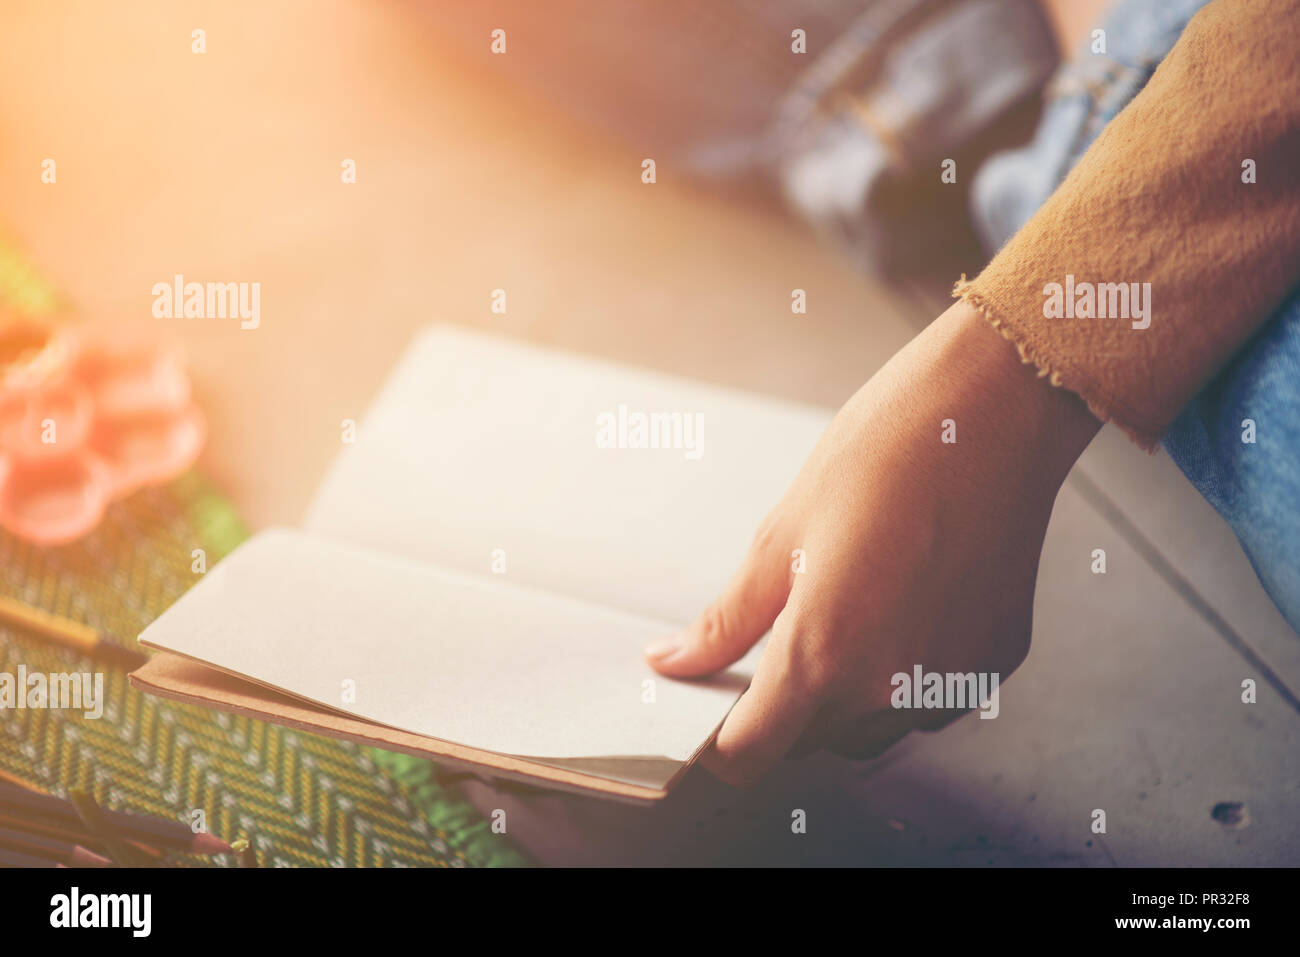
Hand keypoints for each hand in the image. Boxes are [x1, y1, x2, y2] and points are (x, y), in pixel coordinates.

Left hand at [644, 301, 1101, 784]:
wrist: (994, 414)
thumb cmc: (884, 455)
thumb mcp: (780, 537)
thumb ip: (725, 622)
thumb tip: (674, 663)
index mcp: (823, 655)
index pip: (750, 755)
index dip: (718, 747)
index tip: (708, 721)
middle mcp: (888, 688)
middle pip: (806, 742)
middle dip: (779, 707)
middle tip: (777, 633)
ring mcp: (946, 683)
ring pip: (867, 729)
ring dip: (839, 697)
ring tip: (845, 608)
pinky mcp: (990, 667)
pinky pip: (922, 701)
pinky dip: (898, 676)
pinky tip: (898, 608)